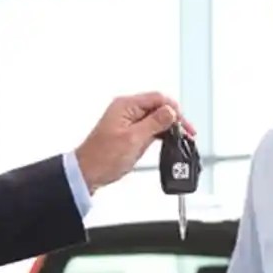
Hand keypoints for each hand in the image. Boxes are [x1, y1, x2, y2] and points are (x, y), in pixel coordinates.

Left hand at [74, 92, 195, 193]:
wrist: (87, 173)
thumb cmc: (102, 158)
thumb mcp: (134, 139)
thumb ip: (154, 123)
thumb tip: (171, 112)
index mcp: (126, 106)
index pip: (158, 99)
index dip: (175, 111)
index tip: (184, 126)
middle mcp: (126, 110)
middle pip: (158, 107)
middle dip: (174, 119)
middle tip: (186, 134)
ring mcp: (127, 121)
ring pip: (155, 118)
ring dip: (168, 127)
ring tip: (179, 140)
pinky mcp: (128, 133)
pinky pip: (149, 128)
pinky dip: (159, 134)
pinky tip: (167, 142)